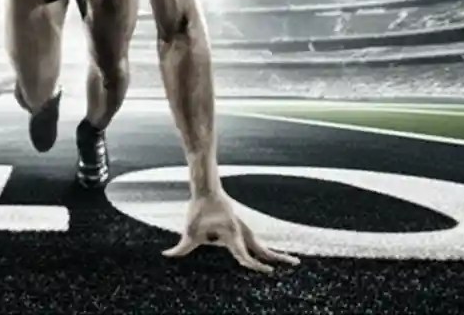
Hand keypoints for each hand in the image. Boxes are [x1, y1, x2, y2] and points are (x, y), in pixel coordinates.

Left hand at [163, 193, 300, 273]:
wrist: (206, 189)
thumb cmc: (198, 211)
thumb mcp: (189, 231)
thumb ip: (181, 248)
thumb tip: (166, 256)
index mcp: (233, 236)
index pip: (247, 256)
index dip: (256, 266)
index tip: (268, 272)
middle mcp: (242, 233)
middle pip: (264, 249)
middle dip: (279, 258)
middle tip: (297, 263)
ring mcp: (244, 228)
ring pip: (262, 244)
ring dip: (275, 253)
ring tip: (291, 261)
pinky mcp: (241, 226)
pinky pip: (255, 240)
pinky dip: (264, 248)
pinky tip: (267, 253)